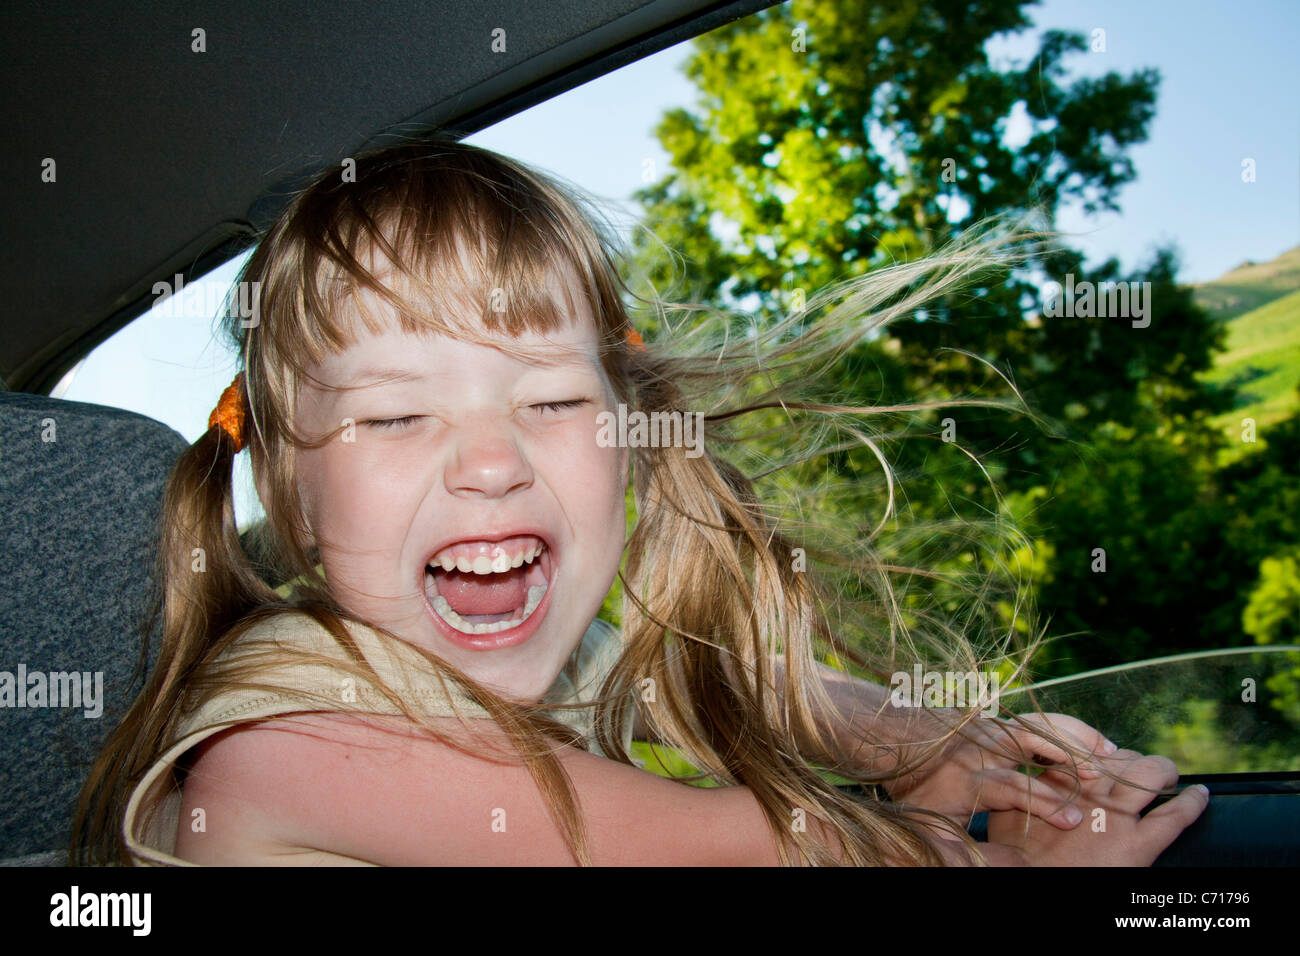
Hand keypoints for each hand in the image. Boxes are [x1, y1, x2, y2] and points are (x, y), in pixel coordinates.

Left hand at [883, 711, 1113, 829]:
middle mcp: (979, 747)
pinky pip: (1035, 719)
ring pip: (1036, 723)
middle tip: (1100, 774)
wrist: (891, 739)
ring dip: (1074, 735)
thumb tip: (1008, 863)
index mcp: (965, 777)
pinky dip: (1065, 727)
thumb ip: (962, 843)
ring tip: (1109, 752)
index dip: (1044, 804)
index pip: (1011, 788)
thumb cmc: (914, 790)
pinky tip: (1092, 741)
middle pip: (1027, 743)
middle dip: (1065, 756)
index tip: (1076, 821)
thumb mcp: (930, 821)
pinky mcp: (996, 718)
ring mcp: (988, 727)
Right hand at [985, 748, 1209, 865]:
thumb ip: (1025, 792)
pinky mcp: (1139, 847)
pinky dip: (1192, 803)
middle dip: (1133, 759)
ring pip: (1150, 775)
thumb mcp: (1011, 814)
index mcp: (1058, 782)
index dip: (1101, 754)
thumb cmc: (1017, 857)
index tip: (1105, 761)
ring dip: (1161, 771)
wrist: (1033, 882)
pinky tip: (1200, 794)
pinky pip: (1175, 817)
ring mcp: (1117, 819)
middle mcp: (1091, 793)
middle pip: (1122, 758)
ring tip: (1166, 776)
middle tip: (1138, 770)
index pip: (1089, 752)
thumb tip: (1032, 778)